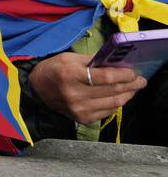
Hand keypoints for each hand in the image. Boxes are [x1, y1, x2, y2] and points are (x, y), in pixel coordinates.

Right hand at [29, 52, 145, 125]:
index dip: (124, 75)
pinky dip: (116, 104)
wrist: (36, 89)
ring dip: (127, 95)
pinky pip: (107, 112)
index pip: (105, 77)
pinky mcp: (82, 118)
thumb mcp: (69, 58)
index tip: (134, 72)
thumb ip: (92, 60)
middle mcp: (75, 94)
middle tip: (140, 80)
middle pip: (112, 91)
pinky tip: (119, 97)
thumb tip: (116, 63)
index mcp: (70, 75)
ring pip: (114, 103)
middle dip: (131, 85)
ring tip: (133, 88)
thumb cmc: (53, 70)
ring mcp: (79, 108)